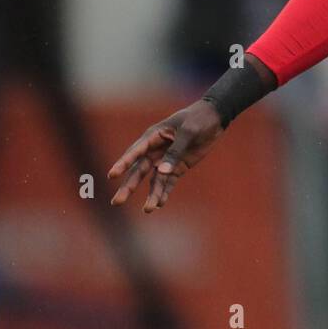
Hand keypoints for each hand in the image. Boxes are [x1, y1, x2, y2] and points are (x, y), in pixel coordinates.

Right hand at [107, 99, 223, 212]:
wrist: (215, 119)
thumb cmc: (198, 119)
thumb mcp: (188, 132)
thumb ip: (175, 151)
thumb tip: (161, 171)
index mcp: (153, 136)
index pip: (135, 152)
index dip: (123, 163)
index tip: (112, 175)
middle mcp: (155, 150)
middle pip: (139, 171)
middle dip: (129, 186)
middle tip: (117, 202)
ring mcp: (165, 160)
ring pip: (154, 180)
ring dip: (151, 195)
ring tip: (148, 209)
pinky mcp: (177, 168)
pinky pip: (168, 182)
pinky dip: (165, 192)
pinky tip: (160, 204)